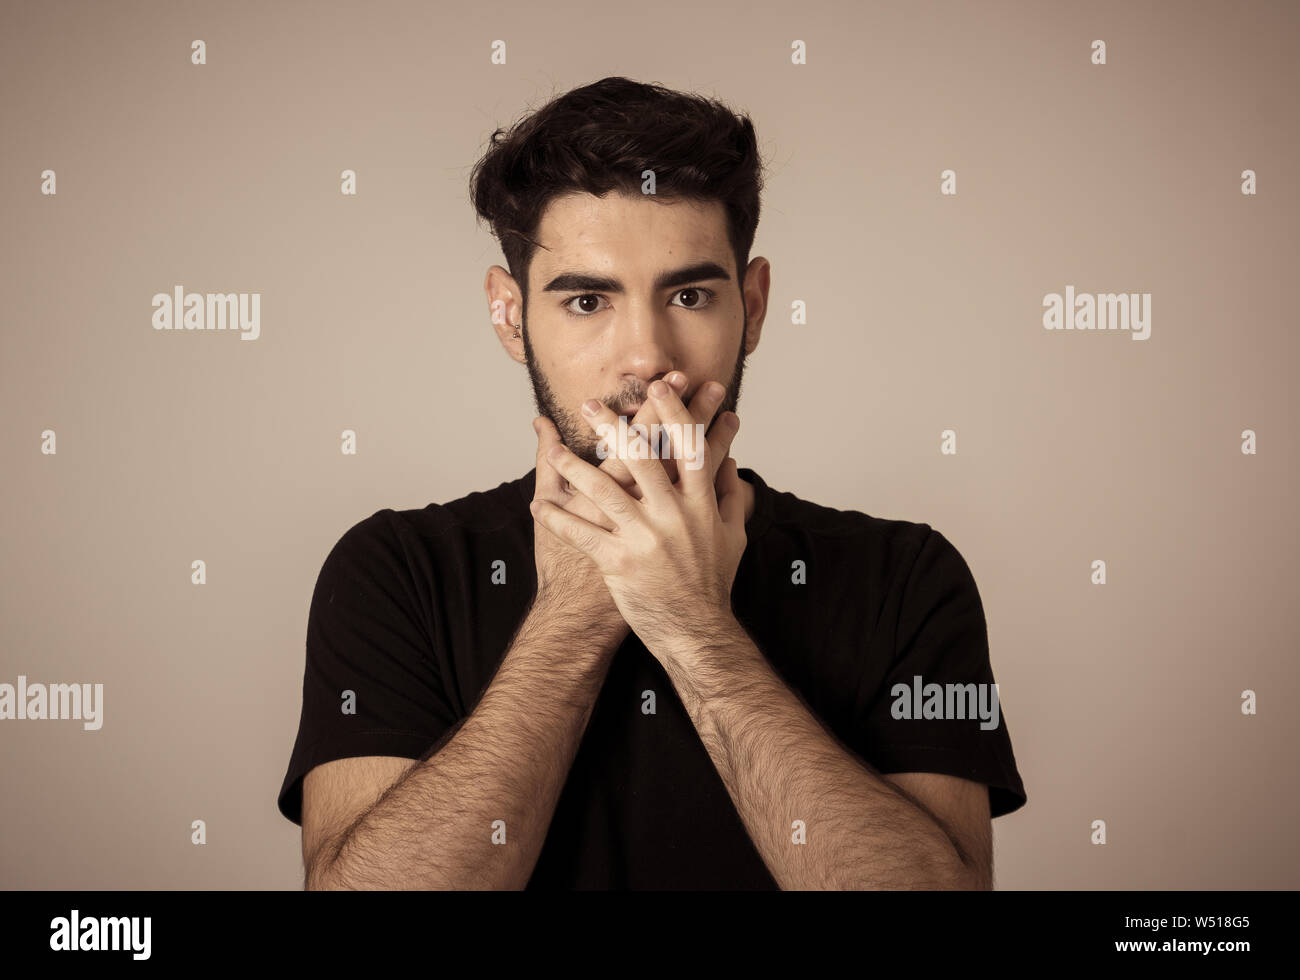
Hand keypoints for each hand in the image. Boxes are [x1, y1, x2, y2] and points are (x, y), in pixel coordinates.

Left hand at [530, 378, 746, 654]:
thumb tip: (730, 461)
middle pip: (642, 459)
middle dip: (614, 428)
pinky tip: (536, 505)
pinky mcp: (620, 562)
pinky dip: (557, 519)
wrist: (696, 632)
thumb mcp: (732, 536)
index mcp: (701, 505)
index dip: (672, 415)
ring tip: (553, 450)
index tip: (656, 388)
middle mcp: (673, 516)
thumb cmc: (712, 584)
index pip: (688, 448)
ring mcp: (645, 538)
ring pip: (604, 490)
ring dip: (575, 467)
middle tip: (591, 404)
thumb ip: (730, 495)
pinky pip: (581, 534)